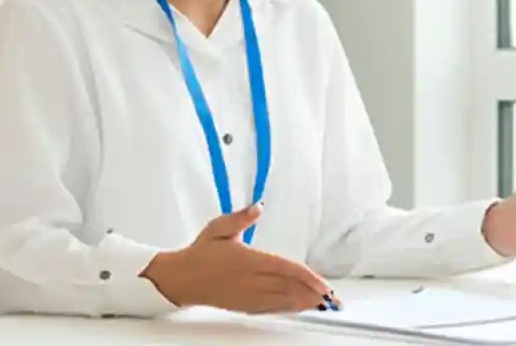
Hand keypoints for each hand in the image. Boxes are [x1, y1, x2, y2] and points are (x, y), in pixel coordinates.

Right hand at [141, 203, 340, 313]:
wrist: (181, 278)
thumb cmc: (201, 253)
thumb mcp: (218, 228)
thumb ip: (240, 218)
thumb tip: (258, 206)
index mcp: (249, 260)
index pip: (286, 270)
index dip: (309, 279)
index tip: (325, 285)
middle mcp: (251, 281)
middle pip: (289, 288)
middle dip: (314, 294)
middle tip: (334, 298)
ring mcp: (248, 296)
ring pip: (282, 301)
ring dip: (304, 303)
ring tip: (323, 304)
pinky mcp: (244, 305)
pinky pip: (271, 309)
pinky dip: (288, 309)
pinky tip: (299, 307)